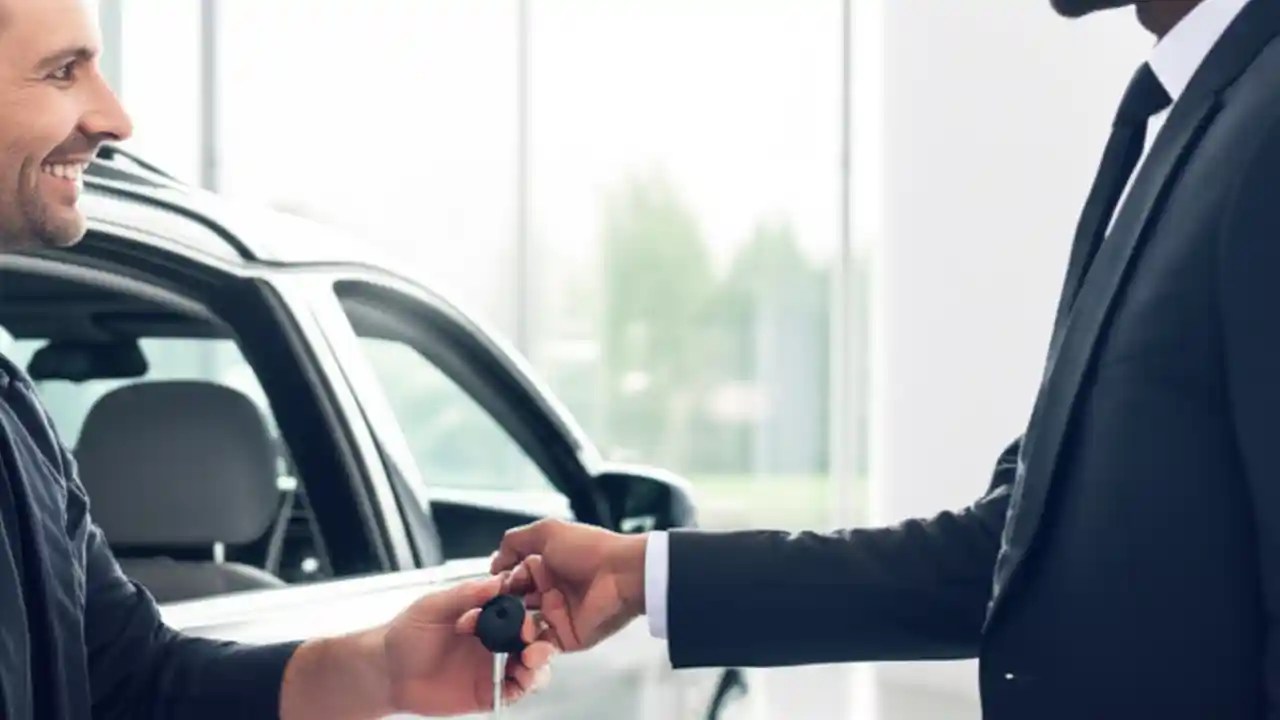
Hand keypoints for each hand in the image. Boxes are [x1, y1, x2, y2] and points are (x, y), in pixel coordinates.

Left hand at [280, 575, 556, 719]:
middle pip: (534, 637)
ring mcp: (494, 666)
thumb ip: (465, 594)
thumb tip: (496, 581)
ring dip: (538, 662)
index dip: (530, 608)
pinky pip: (516, 690)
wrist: (387, 672)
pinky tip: (520, 679)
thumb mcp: (433, 606)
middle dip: (541, 637)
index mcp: (486, 614)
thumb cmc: (406, 634)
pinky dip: (525, 685)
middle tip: (530, 640)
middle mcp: (495, 639)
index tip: (531, 610)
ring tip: (528, 661)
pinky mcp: (489, 692)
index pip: (520, 608)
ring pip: (532, 664)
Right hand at [489, 518, 647, 652]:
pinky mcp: (567, 638)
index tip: (490, 589)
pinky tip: (526, 639)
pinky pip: (542, 648)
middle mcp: (549, 591)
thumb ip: (515, 542)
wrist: (623, 574)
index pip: (511, 580)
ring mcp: (557, 616)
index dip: (499, 585)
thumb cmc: (589, 549)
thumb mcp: (547, 532)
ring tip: (514, 624)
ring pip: (523, 629)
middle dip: (501, 611)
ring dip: (513, 629)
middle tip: (493, 612)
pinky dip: (530, 648)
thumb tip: (494, 562)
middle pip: (514, 606)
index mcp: (545, 566)